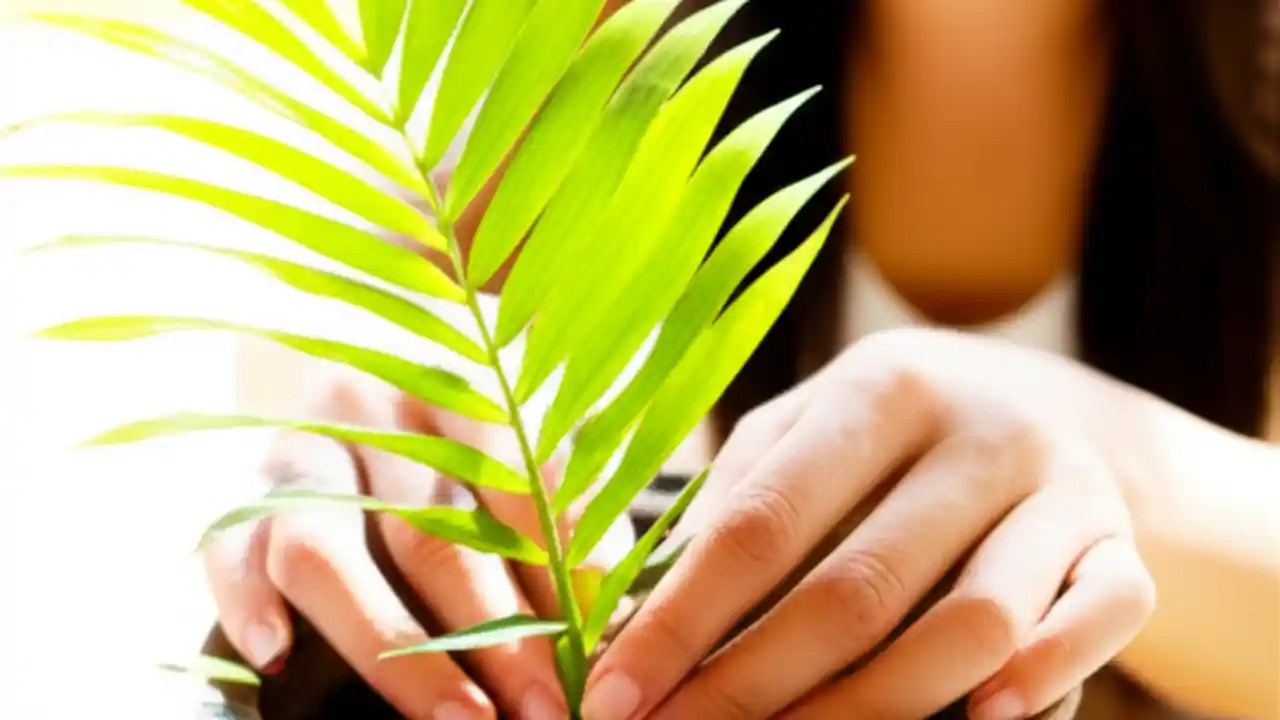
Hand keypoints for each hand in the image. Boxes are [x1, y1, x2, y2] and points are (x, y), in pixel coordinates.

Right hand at [201, 367, 631, 719]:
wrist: (345, 319)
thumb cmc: (463, 395)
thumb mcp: (529, 416)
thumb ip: (571, 501)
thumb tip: (612, 624)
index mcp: (470, 386)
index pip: (525, 493)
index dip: (567, 585)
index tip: (599, 665)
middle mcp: (381, 411)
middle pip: (436, 536)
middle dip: (497, 639)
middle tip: (546, 714)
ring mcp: (304, 443)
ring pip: (328, 550)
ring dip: (395, 651)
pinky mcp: (246, 479)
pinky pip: (227, 541)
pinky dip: (243, 600)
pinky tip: (273, 661)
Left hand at [585, 328, 1157, 719]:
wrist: (1047, 400)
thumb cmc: (890, 426)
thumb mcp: (807, 429)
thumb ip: (738, 498)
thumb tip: (646, 609)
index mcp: (876, 390)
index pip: (762, 523)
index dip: (682, 618)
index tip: (616, 693)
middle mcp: (976, 433)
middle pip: (857, 589)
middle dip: (753, 686)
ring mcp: (1062, 490)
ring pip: (973, 623)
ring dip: (873, 709)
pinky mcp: (1122, 545)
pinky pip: (1099, 622)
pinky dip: (1040, 678)